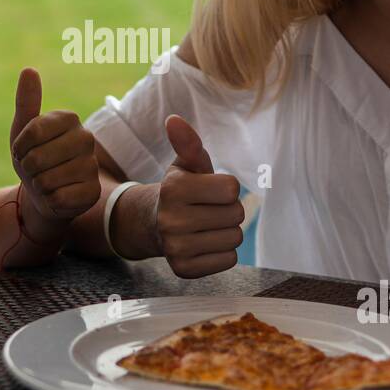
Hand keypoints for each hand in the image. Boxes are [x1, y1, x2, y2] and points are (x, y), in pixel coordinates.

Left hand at [10, 67, 100, 223]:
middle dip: (28, 168)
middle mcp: (87, 138)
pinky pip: (58, 198)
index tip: (24, 150)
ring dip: (39, 185)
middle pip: (38, 158)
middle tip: (36, 168)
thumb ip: (26, 101)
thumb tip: (29, 70)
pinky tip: (58, 195)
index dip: (20, 146)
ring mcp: (92, 165)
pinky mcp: (92, 191)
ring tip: (46, 181)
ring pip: (46, 180)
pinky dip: (50, 200)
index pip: (33, 131)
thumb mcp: (23, 130)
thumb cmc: (33, 157)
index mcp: (69, 118)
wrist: (44, 192)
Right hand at [155, 114, 243, 277]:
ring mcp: (176, 248)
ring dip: (226, 231)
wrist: (153, 225)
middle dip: (228, 210)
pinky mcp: (184, 269)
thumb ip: (188, 143)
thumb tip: (174, 120)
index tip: (208, 191)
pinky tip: (203, 243)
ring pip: (234, 239)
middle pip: (236, 215)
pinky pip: (228, 260)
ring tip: (205, 226)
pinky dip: (222, 252)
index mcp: (173, 189)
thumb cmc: (180, 190)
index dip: (225, 188)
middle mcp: (170, 219)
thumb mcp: (185, 165)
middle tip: (207, 210)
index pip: (232, 189)